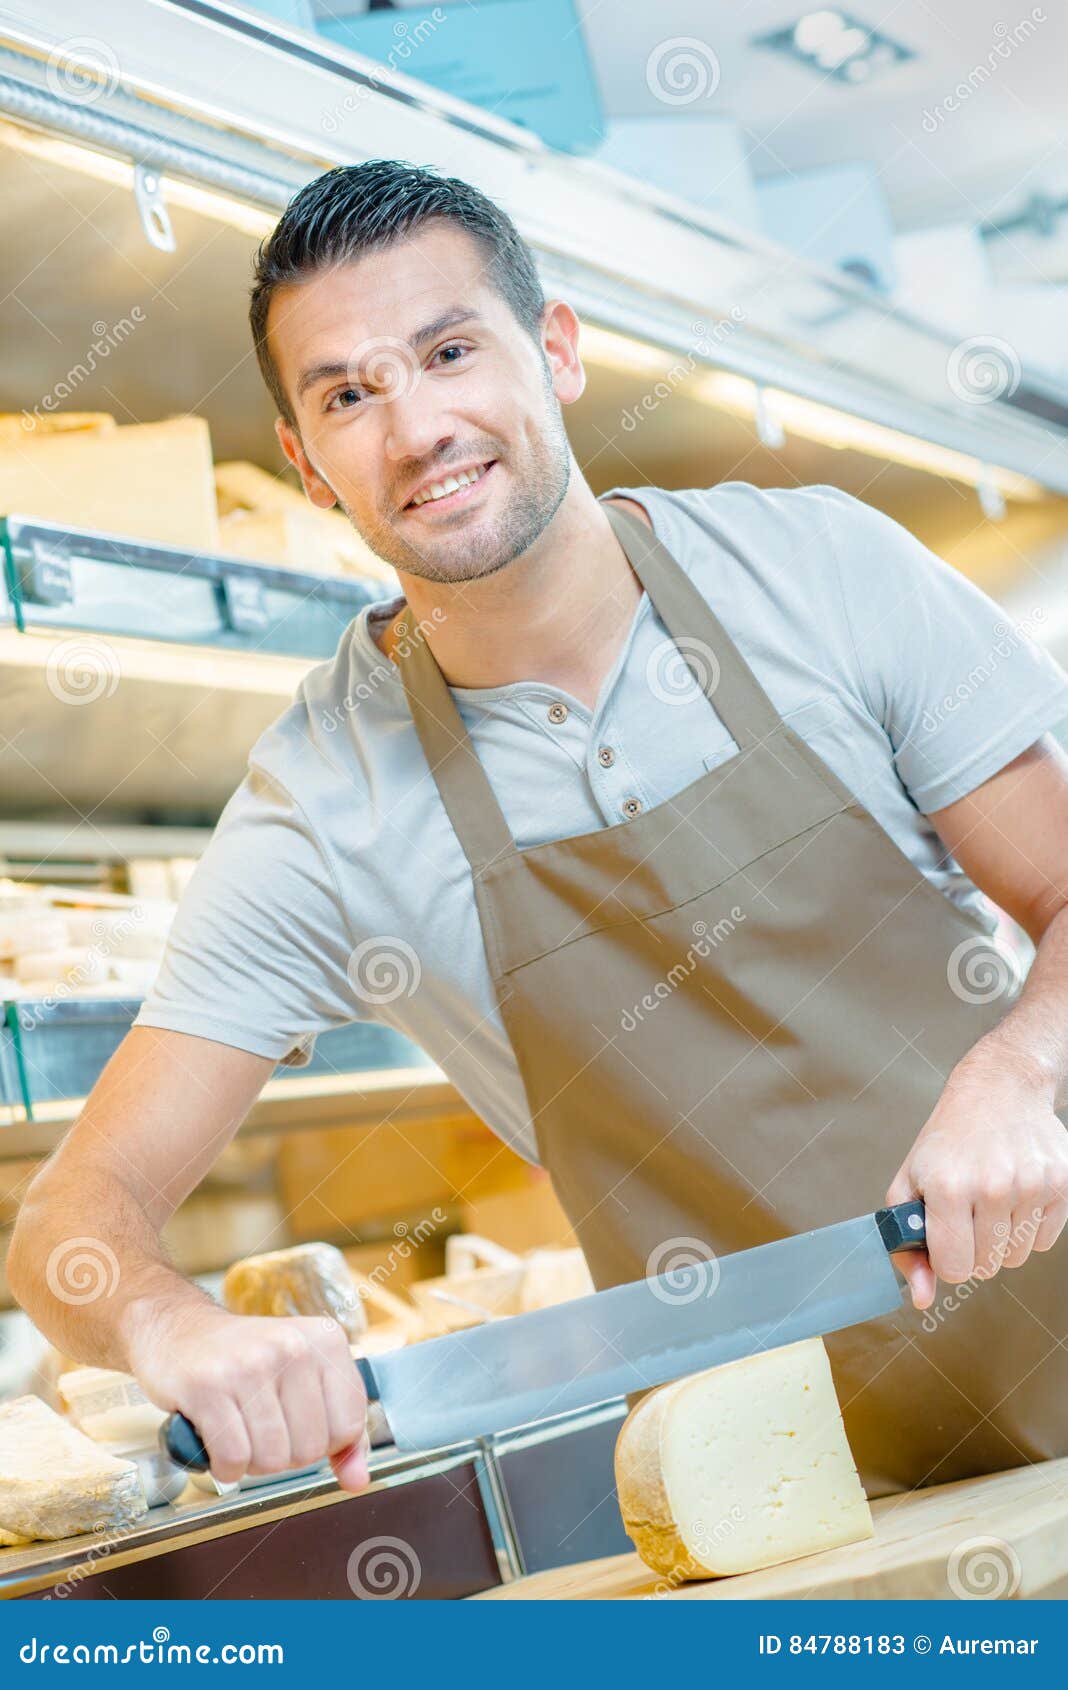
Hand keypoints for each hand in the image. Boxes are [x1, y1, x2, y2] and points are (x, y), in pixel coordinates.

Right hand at [126, 1299, 369, 1490]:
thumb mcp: (303, 1377)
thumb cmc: (245, 1359)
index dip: (323, 1443)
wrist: (179, 1328)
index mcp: (325, 1340)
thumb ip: (340, 1431)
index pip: (348, 1425)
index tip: (297, 1426)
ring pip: (272, 1458)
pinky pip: (233, 1458)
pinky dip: (225, 1466)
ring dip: (252, 1463)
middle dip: (284, 1455)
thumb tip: (357, 1481)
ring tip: (239, 1432)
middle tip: (261, 1429)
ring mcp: (249, 1365)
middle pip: (309, 1449)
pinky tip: (218, 1443)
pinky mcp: (207, 1386)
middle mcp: (292, 1347)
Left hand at [885, 1054, 1067, 1309]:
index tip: (945, 1236)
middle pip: (986, 1267)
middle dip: (972, 1250)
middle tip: (966, 1214)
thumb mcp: (910, 1183)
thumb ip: (907, 1246)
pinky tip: (1015, 1195)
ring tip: (990, 1202)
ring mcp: (1032, 1185)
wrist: (999, 1089)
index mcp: (948, 1187)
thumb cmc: (949, 1140)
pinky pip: (1045, 1242)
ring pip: (1016, 1258)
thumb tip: (921, 1300)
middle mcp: (992, 1186)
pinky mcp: (1063, 1185)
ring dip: (1001, 1241)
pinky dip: (1028, 1229)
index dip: (946, 1259)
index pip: (953, 1269)